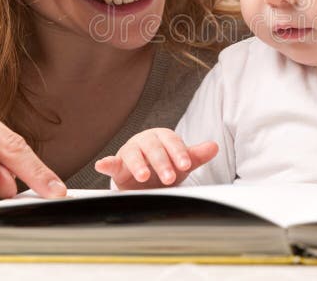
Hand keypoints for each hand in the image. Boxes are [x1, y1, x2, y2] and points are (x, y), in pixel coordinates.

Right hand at [95, 128, 217, 189]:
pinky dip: (106, 163)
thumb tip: (214, 147)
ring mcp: (130, 151)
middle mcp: (146, 141)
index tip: (185, 164)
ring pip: (134, 155)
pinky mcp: (117, 164)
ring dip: (139, 165)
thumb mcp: (182, 162)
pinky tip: (102, 165)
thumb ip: (196, 155)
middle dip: (162, 163)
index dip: (178, 153)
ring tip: (144, 177)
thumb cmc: (166, 166)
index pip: (172, 142)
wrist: (148, 180)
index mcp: (163, 137)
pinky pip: (111, 163)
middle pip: (154, 149)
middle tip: (169, 178)